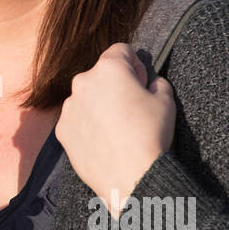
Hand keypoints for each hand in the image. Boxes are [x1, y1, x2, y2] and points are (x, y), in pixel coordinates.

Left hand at [56, 43, 174, 215]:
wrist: (132, 179)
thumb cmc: (151, 135)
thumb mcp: (166, 101)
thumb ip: (157, 82)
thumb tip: (149, 83)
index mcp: (109, 69)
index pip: (121, 50)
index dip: (135, 65)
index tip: (141, 82)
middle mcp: (82, 82)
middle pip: (100, 74)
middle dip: (114, 85)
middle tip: (130, 108)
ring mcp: (69, 107)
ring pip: (86, 97)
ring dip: (98, 105)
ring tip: (116, 129)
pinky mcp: (62, 129)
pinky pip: (76, 119)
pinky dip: (87, 125)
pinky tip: (104, 141)